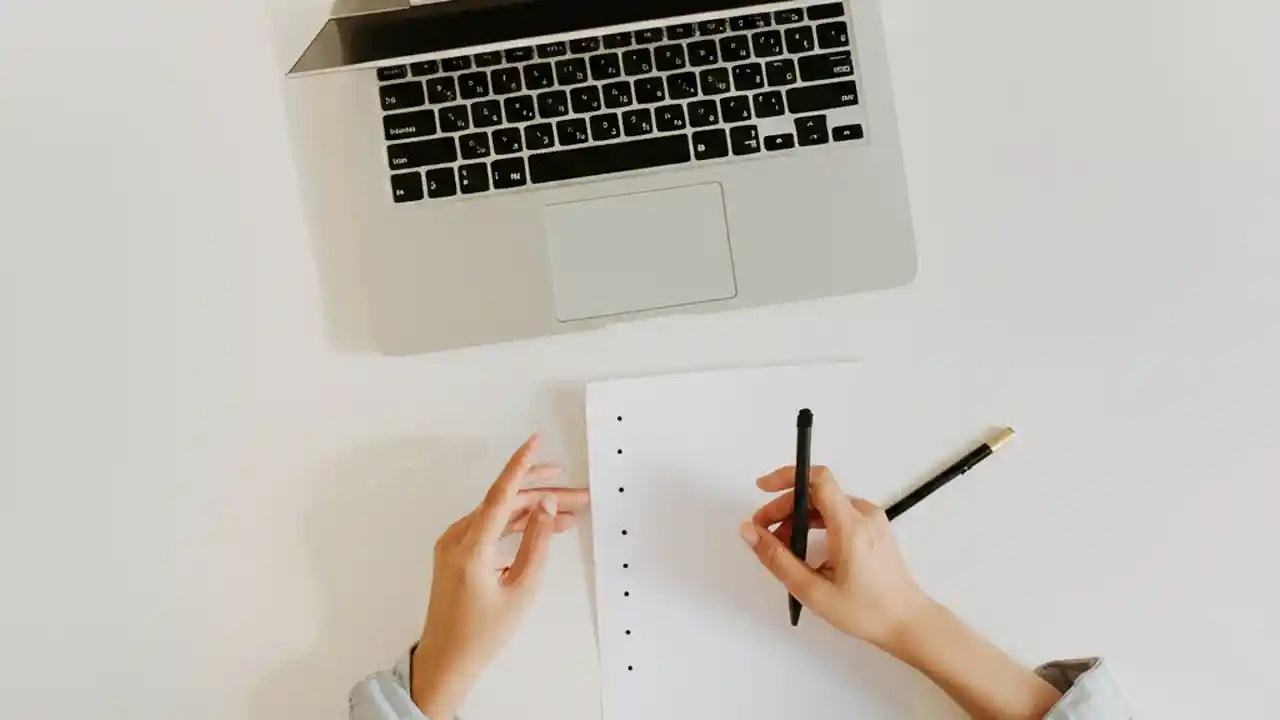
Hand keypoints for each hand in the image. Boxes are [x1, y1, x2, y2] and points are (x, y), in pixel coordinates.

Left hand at [411, 435, 588, 718]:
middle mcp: (456, 539)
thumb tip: (546, 505)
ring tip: (569, 511)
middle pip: (505, 503)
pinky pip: (489, 527)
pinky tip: (542, 525)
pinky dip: (516, 525)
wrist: (447, 659)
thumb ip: (537, 544)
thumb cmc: (483, 633)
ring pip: (499, 514)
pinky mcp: (457, 552)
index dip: (521, 465)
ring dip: (533, 510)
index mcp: (470, 549)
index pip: (500, 495)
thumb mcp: (521, 589)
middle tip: (578, 494)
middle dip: (543, 494)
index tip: (536, 441)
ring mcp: (453, 545)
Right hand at [740, 467, 1061, 717]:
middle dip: (783, 508)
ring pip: (825, 505)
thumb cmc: (866, 611)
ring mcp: (871, 521)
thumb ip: (778, 559)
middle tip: (763, 533)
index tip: (762, 487)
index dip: (786, 476)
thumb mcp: (814, 591)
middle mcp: (864, 515)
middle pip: (815, 493)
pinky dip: (815, 526)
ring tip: (782, 547)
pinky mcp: (873, 530)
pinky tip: (805, 551)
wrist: (908, 622)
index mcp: (851, 526)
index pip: (818, 478)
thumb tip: (749, 532)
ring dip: (798, 519)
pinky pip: (837, 516)